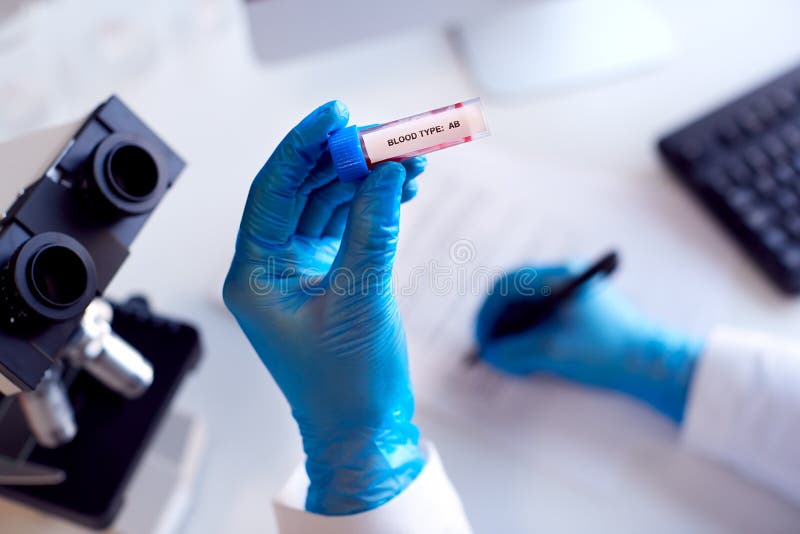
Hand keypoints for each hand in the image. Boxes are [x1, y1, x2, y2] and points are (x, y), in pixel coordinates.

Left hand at [223, 101, 426, 514]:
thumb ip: (373, 230)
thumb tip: (387, 171)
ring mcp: (301, 267)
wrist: (363, 429)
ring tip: (410, 158)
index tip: (338, 114)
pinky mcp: (330, 273)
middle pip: (304, 189)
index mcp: (254, 272)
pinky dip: (375, 203)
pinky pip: (349, 223)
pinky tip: (402, 187)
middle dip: (347, 158)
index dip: (304, 145)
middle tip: (390, 135)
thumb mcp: (360, 300)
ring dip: (367, 178)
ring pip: (329, 202)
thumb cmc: (347, 383)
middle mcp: (270, 264)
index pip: (273, 189)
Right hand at [476, 263, 702, 422]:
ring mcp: (572, 292)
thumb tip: (490, 354)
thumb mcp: (550, 351)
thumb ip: (513, 351)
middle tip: (491, 350)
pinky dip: (528, 335)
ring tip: (510, 357)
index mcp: (559, 275)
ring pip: (527, 307)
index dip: (487, 315)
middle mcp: (564, 277)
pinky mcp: (579, 310)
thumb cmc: (605, 350)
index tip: (483, 342)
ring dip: (512, 331)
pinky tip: (528, 356)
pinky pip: (542, 317)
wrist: (654, 364)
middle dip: (498, 324)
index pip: (506, 285)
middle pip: (514, 294)